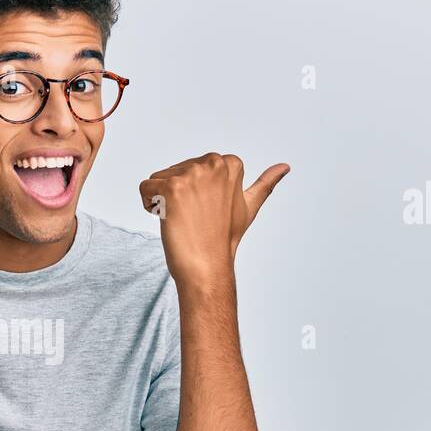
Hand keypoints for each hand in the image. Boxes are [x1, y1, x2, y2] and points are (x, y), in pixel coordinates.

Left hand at [139, 154, 287, 288]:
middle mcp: (212, 164)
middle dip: (178, 195)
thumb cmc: (224, 240)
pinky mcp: (172, 187)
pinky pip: (145, 188)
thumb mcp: (249, 207)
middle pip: (175, 171)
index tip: (207, 210)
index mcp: (230, 164)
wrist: (207, 266)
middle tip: (195, 218)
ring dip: (163, 201)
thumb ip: (265, 184)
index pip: (194, 167)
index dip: (195, 191)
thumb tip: (285, 167)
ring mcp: (192, 174)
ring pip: (159, 180)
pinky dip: (148, 205)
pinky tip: (167, 219)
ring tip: (183, 220)